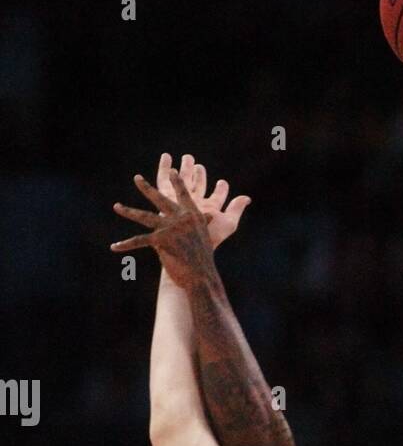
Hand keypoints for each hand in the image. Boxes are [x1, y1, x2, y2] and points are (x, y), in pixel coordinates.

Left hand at [110, 154, 249, 286]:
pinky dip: (125, 246)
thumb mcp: (223, 230)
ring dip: (128, 211)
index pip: (183, 193)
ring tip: (116, 206)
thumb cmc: (209, 256)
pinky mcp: (159, 241)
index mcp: (192, 214)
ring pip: (144, 216)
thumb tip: (247, 197)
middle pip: (160, 199)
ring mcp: (169, 228)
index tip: (171, 170)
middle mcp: (179, 217)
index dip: (176, 181)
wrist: (201, 274)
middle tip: (137, 178)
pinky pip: (138, 242)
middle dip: (147, 188)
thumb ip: (232, 212)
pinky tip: (113, 247)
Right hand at [155, 152, 250, 248]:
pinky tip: (166, 157)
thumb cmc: (209, 237)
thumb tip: (247, 198)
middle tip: (198, 166)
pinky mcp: (167, 199)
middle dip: (199, 175)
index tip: (222, 183)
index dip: (221, 190)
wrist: (188, 246)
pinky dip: (164, 168)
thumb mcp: (227, 224)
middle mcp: (196, 204)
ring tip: (187, 157)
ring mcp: (182, 201)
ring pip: (183, 182)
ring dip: (186, 169)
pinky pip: (164, 181)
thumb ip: (236, 209)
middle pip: (198, 187)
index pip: (217, 197)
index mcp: (210, 209)